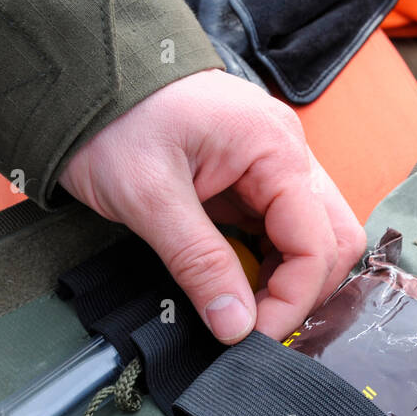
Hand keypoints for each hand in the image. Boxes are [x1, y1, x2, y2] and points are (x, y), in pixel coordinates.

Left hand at [59, 69, 365, 342]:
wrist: (83, 78)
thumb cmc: (113, 119)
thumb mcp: (149, 197)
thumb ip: (198, 263)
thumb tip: (236, 328)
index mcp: (275, 149)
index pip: (318, 246)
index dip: (291, 302)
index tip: (251, 337)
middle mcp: (288, 155)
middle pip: (333, 243)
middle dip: (301, 293)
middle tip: (253, 327)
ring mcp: (273, 167)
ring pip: (312, 241)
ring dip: (285, 282)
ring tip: (238, 307)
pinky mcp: (252, 180)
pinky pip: (280, 233)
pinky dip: (266, 267)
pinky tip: (233, 283)